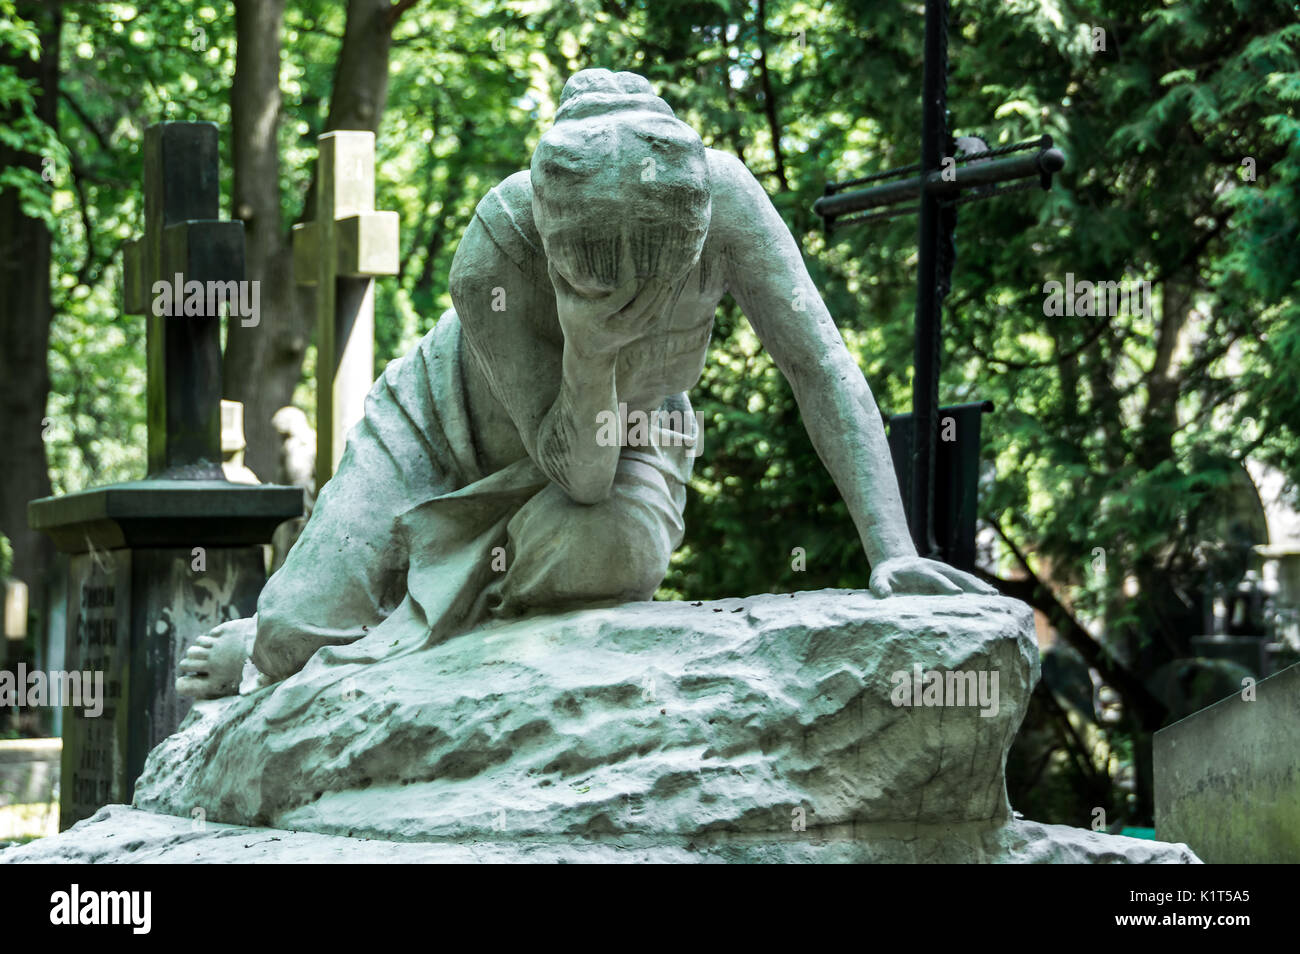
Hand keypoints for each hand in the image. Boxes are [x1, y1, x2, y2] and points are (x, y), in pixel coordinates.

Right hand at [550, 260, 673, 359]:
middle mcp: (617, 325)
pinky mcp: (639, 332)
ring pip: (651, 312)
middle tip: (659, 270)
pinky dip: (663, 303)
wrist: (588, 354)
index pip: (620, 299)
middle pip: (640, 307)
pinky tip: (667, 288)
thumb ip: (558, 277)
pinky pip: (656, 317)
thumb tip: (551, 252)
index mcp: (598, 316)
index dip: (630, 282)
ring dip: (661, 294)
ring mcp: (630, 331)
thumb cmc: (574, 321)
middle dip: (651, 289)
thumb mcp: (564, 301)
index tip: (634, 264)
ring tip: (666, 274)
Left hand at [869, 555, 998, 597]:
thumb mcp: (878, 578)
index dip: (945, 585)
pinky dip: (978, 589)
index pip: (935, 577)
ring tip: (996, 597)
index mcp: (921, 569)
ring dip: (980, 587)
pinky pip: (966, 583)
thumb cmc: (886, 574)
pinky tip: (992, 599)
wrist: (895, 562)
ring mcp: (945, 572)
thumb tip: (884, 595)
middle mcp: (936, 569)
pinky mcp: (949, 578)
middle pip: (957, 576)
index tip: (958, 594)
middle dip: (972, 585)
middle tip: (988, 595)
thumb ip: (880, 586)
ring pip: (965, 579)